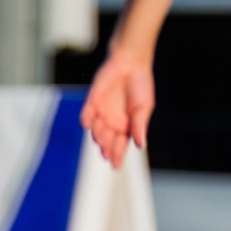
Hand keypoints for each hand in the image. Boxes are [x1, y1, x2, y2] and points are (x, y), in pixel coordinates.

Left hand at [81, 51, 153, 167]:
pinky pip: (87, 113)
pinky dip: (87, 119)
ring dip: (98, 136)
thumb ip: (139, 126)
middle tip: (108, 155)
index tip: (115, 166)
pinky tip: (89, 124)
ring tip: (102, 140)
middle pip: (107, 140)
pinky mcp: (92, 101)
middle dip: (107, 148)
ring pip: (96, 129)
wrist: (131, 64)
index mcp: (126, 125)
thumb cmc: (140, 85)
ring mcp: (101, 112)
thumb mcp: (144, 108)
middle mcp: (112, 121)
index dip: (118, 155)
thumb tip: (141, 145)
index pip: (121, 144)